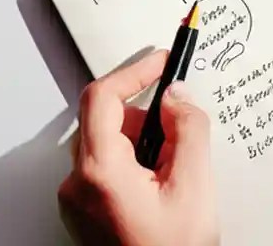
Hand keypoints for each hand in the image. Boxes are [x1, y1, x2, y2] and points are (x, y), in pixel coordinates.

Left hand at [58, 50, 218, 245]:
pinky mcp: (84, 211)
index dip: (135, 72)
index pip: (102, 97)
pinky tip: (161, 187)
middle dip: (146, 117)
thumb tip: (178, 96)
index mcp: (100, 172)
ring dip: (143, 144)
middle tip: (182, 127)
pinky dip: (134, 164)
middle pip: (106, 120)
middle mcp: (78, 184)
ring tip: (175, 173)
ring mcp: (77, 200)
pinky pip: (106, 168)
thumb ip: (189, 129)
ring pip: (108, 145)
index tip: (162, 62)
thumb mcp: (195, 186)